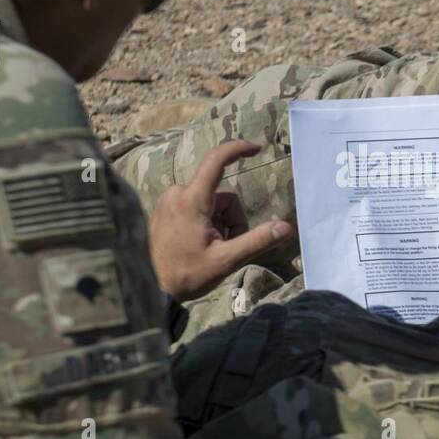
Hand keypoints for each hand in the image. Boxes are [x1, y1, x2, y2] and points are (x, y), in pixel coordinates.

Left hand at [148, 140, 292, 300]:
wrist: (152, 290)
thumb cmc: (187, 275)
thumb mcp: (226, 260)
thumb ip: (257, 241)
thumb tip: (286, 227)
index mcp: (191, 200)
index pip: (216, 160)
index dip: (237, 149)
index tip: (256, 148)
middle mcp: (177, 193)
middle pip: (222, 196)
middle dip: (231, 219)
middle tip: (225, 246)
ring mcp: (168, 201)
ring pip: (210, 203)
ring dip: (219, 223)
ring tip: (210, 249)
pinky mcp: (164, 209)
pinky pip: (195, 207)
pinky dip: (205, 223)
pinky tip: (197, 244)